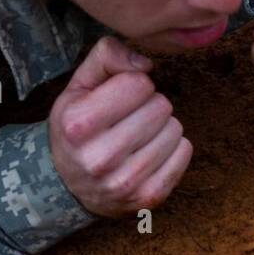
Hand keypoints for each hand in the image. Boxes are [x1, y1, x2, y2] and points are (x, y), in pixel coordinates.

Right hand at [49, 36, 192, 216]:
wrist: (69, 186)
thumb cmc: (77, 128)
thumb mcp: (78, 87)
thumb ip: (106, 57)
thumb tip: (145, 64)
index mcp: (78, 124)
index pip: (138, 84)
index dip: (134, 84)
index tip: (120, 97)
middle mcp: (99, 157)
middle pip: (160, 106)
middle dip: (150, 105)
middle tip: (132, 117)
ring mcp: (125, 181)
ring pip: (175, 129)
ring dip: (162, 126)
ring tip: (140, 135)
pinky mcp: (148, 197)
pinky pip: (184, 153)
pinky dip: (174, 147)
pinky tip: (152, 151)